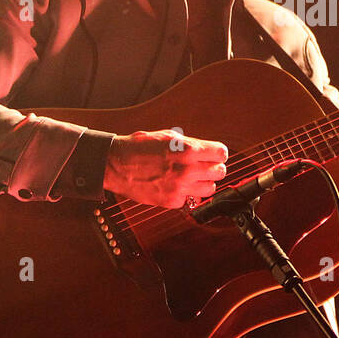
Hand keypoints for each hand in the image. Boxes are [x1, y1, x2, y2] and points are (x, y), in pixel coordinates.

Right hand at [102, 129, 227, 208]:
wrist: (116, 165)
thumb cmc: (139, 147)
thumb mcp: (168, 136)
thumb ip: (190, 144)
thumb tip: (206, 150)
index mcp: (188, 150)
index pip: (222, 153)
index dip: (218, 153)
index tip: (214, 154)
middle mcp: (187, 170)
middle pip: (220, 172)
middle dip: (213, 167)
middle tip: (203, 165)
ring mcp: (180, 187)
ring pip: (210, 188)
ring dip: (204, 182)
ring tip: (192, 177)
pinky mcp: (172, 201)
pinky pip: (190, 199)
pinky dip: (186, 193)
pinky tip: (175, 184)